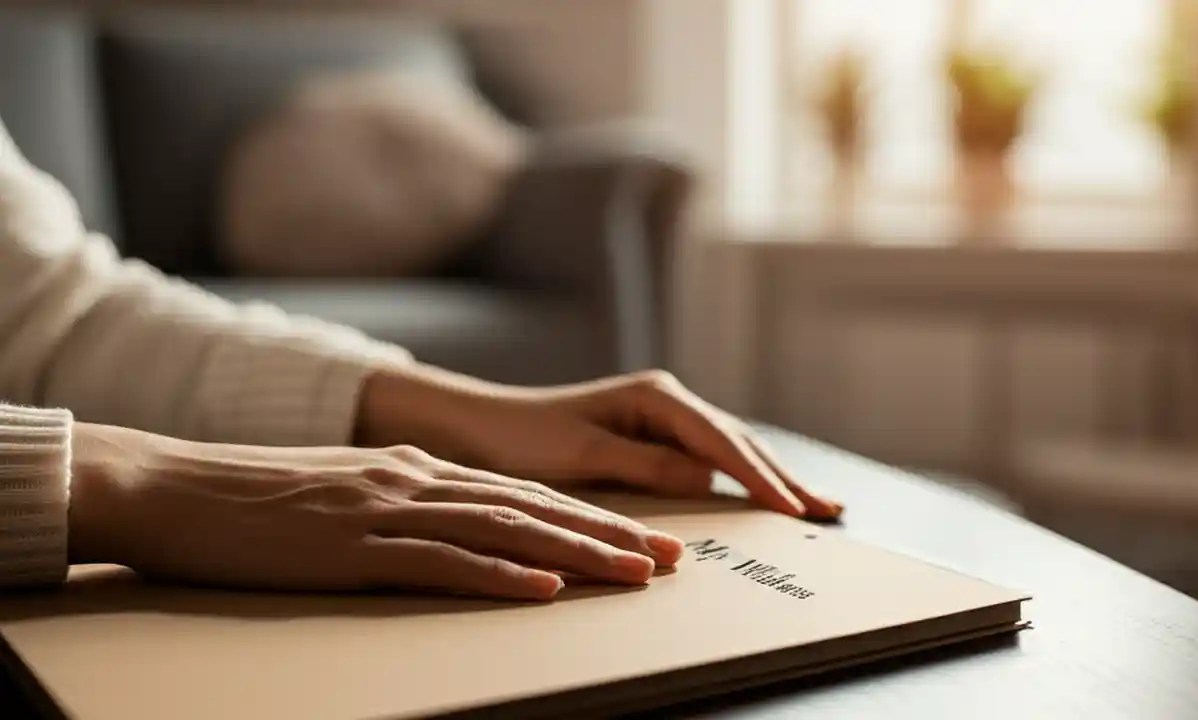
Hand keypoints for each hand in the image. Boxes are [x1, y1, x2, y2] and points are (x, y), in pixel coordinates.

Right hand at [68, 424, 683, 599]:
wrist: (174, 487)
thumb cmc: (255, 503)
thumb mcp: (344, 494)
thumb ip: (402, 504)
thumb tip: (455, 527)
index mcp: (416, 471)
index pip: (523, 494)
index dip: (590, 517)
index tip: (642, 537)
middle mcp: (415, 482)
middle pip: (532, 508)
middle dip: (608, 533)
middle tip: (669, 556)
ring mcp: (387, 512)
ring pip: (505, 530)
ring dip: (576, 553)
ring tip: (633, 572)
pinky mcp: (354, 549)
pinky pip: (440, 562)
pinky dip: (499, 575)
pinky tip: (542, 588)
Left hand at [356, 368, 843, 519]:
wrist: (481, 425)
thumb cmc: (524, 437)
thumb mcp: (584, 454)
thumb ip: (648, 464)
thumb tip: (710, 477)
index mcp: (655, 396)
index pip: (722, 441)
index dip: (761, 477)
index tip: (793, 508)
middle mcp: (665, 399)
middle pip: (739, 441)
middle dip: (783, 477)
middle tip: (829, 512)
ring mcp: (662, 415)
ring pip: (731, 447)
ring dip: (771, 476)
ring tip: (814, 505)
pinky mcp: (653, 435)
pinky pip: (709, 457)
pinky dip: (741, 476)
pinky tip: (763, 491)